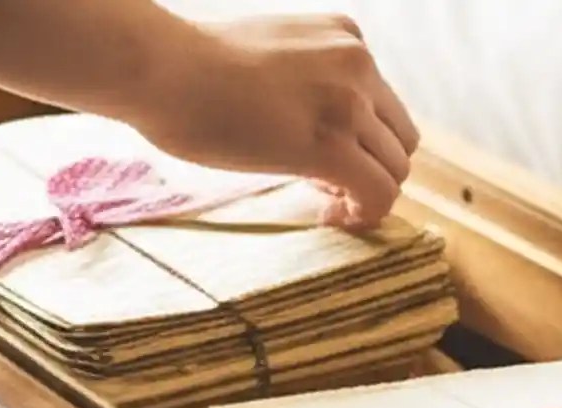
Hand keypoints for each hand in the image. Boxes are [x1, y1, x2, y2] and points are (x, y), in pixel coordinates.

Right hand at [139, 14, 418, 228]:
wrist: (161, 68)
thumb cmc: (190, 67)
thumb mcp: (269, 53)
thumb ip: (305, 79)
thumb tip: (309, 126)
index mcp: (344, 35)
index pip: (384, 102)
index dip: (362, 141)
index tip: (324, 162)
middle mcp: (358, 63)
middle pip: (400, 137)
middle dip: (370, 168)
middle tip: (324, 188)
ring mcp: (349, 102)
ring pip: (395, 169)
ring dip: (365, 194)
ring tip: (325, 205)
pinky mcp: (330, 144)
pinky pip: (379, 193)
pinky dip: (366, 214)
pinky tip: (333, 218)